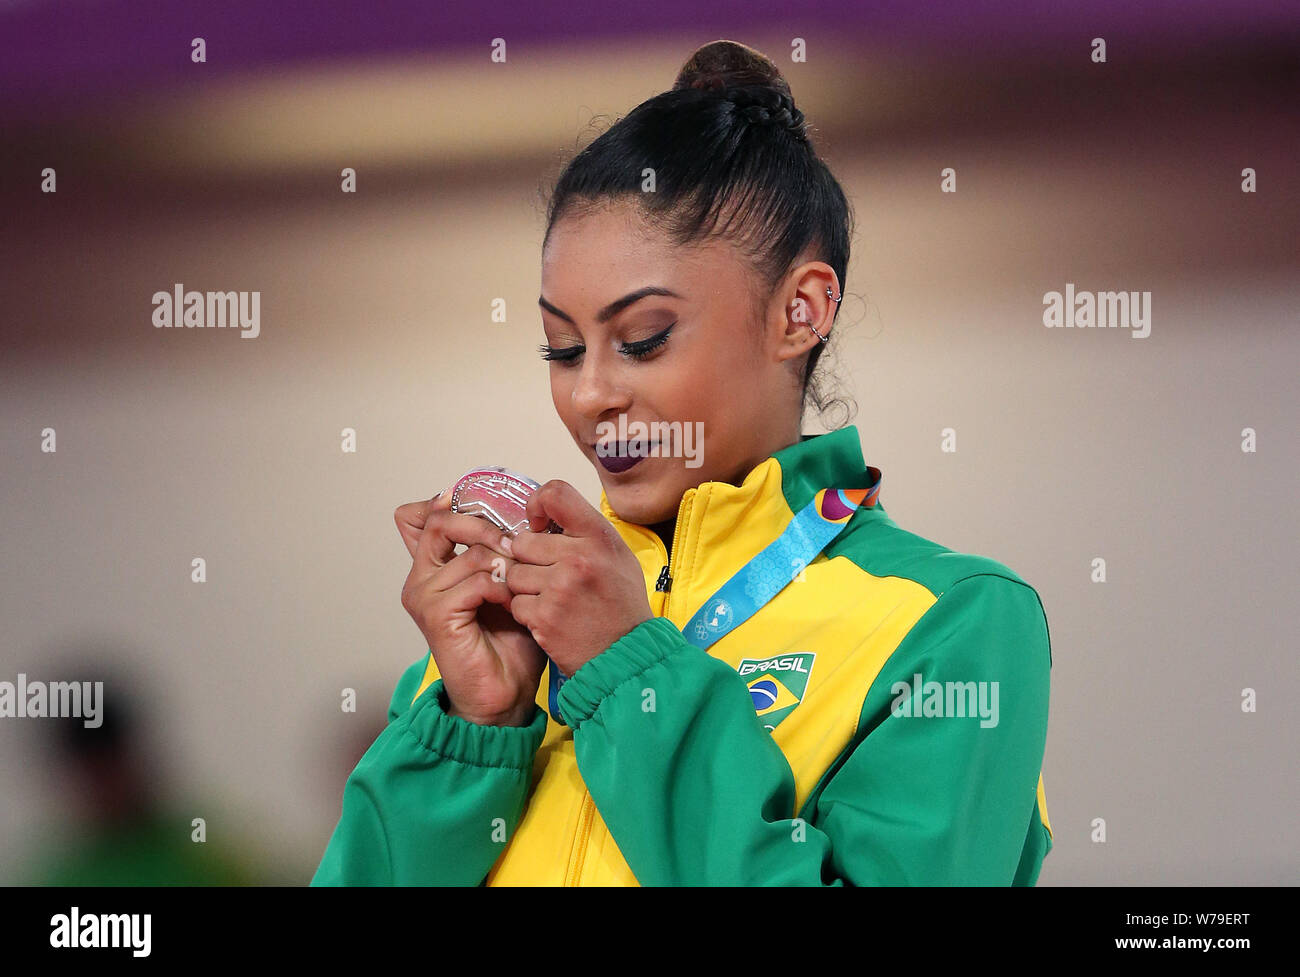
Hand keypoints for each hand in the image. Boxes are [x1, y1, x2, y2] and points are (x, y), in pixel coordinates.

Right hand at [396, 492, 546, 725]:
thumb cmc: (511, 642)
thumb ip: (505, 551)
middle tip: (514, 545)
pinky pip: (477, 581)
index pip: (423, 516)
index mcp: (434, 568)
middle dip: (484, 525)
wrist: (506, 694)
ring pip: (471, 554)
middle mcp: (421, 577)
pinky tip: (513, 606)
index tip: (490, 507)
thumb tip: (526, 513)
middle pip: (439, 520)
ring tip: (522, 589)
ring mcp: (424, 595)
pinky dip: (504, 589)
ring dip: (508, 567)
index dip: (450, 502)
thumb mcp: (511, 585)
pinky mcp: (435, 614)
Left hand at [499, 480, 652, 676]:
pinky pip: (515, 602)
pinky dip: (527, 612)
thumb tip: (542, 517)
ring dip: (526, 587)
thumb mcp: (616, 556)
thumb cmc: (620, 604)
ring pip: (514, 573)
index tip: (536, 524)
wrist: (628, 655)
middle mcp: (579, 558)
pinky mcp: (544, 617)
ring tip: (552, 598)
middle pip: (523, 540)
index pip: (554, 493)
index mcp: (599, 536)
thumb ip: (583, 532)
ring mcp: (559, 588)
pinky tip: (549, 617)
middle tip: (549, 575)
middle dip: (529, 559)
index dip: (536, 504)